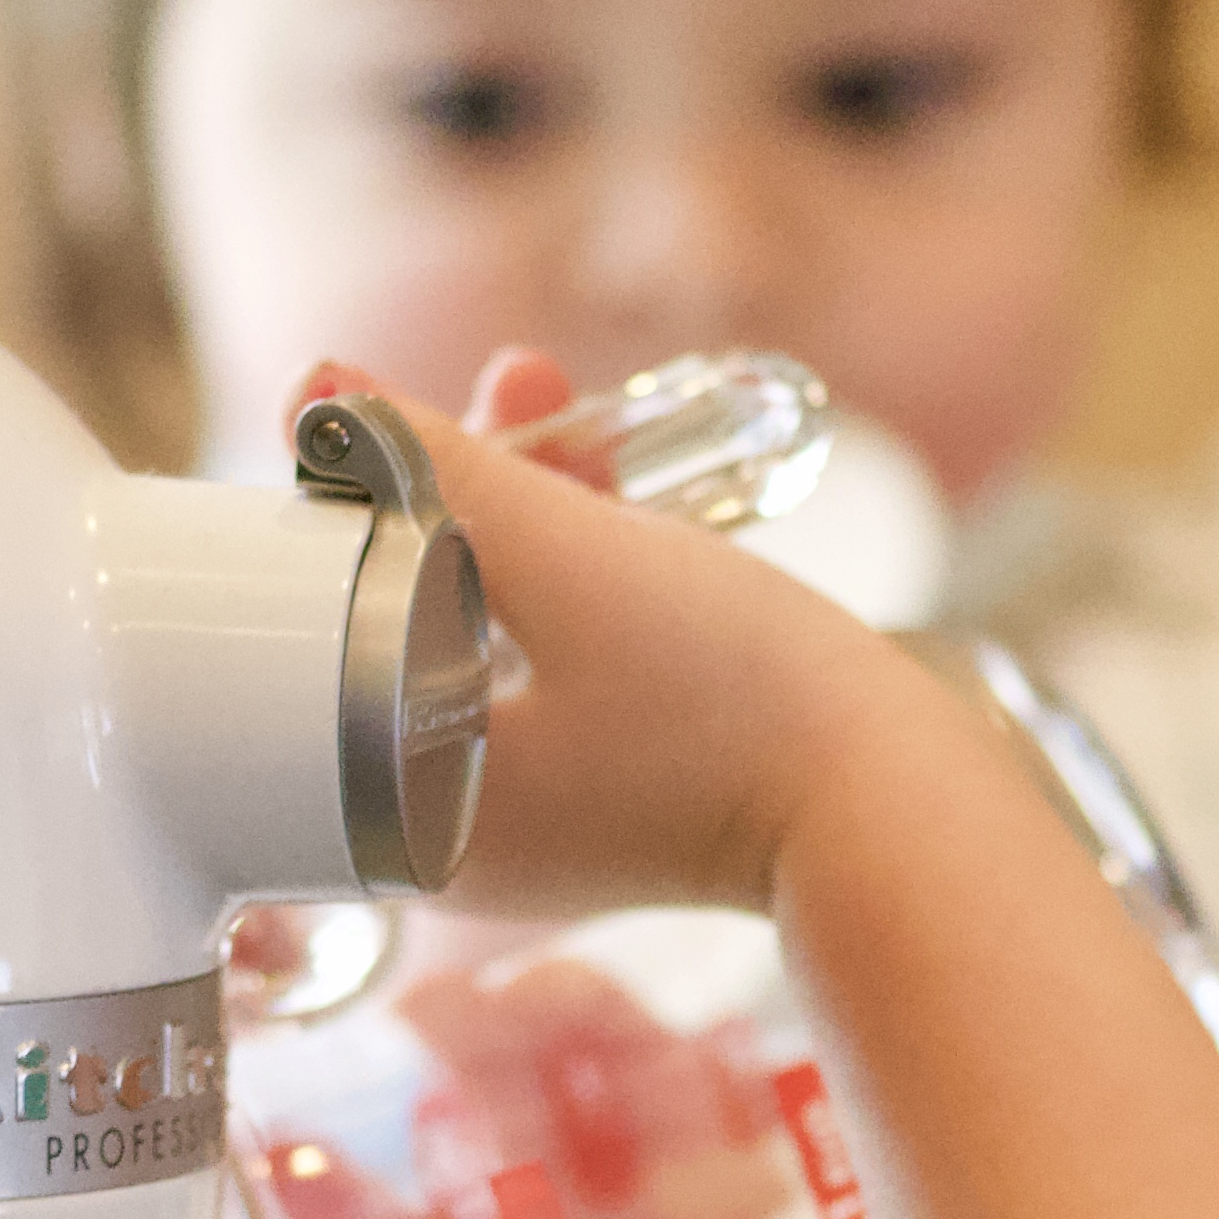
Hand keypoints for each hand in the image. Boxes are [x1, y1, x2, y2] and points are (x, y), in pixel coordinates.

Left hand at [294, 353, 977, 926]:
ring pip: (496, 634)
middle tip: (515, 386)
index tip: (395, 409)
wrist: (901, 808)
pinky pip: (561, 672)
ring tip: (562, 403)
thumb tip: (318, 391)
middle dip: (464, 489)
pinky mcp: (615, 806)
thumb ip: (440, 468)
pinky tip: (616, 506)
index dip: (366, 495)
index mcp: (404, 803)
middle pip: (416, 618)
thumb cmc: (737, 704)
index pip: (337, 618)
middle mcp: (452, 832)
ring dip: (529, 519)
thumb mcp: (571, 561)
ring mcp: (539, 828)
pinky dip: (580, 588)